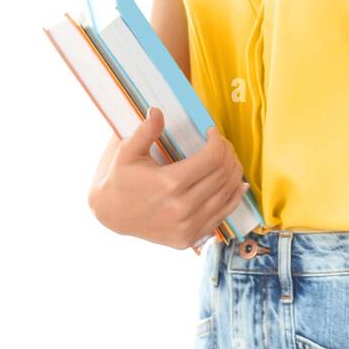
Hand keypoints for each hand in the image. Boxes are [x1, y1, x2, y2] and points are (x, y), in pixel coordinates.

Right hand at [87, 107, 250, 249]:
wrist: (111, 215)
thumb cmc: (120, 178)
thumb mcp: (127, 152)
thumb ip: (145, 131)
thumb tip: (157, 110)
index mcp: (168, 184)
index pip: (212, 158)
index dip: (218, 141)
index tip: (212, 132)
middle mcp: (181, 208)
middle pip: (223, 174)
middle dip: (228, 153)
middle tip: (222, 143)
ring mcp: (187, 226)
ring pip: (228, 193)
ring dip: (234, 171)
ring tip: (228, 158)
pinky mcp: (190, 238)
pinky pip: (223, 214)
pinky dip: (234, 196)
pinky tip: (237, 183)